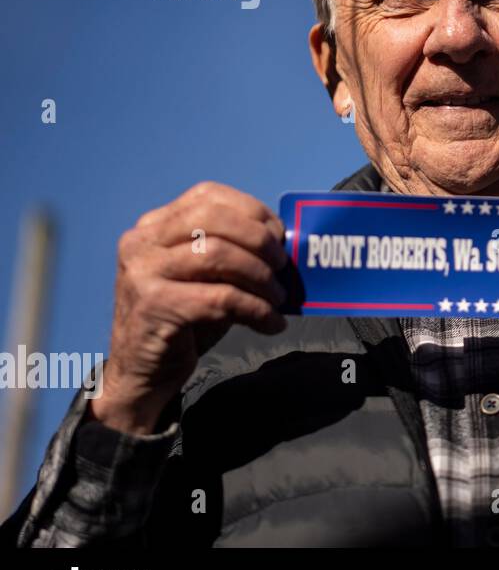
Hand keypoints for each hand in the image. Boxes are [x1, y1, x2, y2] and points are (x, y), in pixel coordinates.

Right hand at [88, 181, 288, 434]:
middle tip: (282, 267)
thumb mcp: (207, 276)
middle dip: (259, 240)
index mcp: (154, 225)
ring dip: (261, 276)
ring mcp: (143, 271)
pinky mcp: (153, 304)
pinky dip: (255, 309)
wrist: (142, 373)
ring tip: (278, 297)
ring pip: (218, 254)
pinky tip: (271, 322)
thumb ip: (233, 252)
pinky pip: (220, 298)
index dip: (252, 210)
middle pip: (214, 219)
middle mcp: (142, 241)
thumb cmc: (184, 319)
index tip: (279, 235)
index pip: (208, 196)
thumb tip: (285, 243)